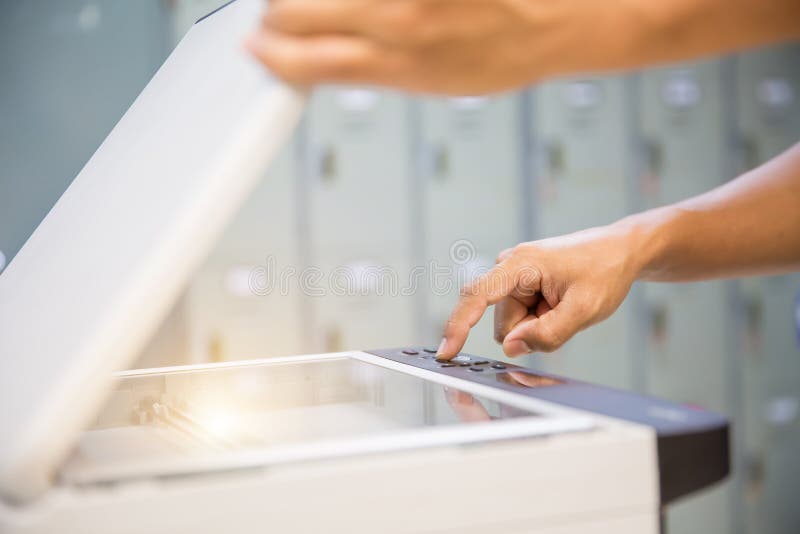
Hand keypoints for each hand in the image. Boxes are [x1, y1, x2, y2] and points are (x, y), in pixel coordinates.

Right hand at [246, 0, 573, 94]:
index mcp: (396, 63)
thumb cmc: (505, 50)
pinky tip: (371, 7)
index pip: (297, 61)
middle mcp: (396, 15)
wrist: (566, 12)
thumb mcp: (431, 81)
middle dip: (277, 15)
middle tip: (286, 16)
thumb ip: (366, 68)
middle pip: (290, 8)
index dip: (268, 54)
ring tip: (325, 8)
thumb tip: (307, 59)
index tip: (258, 47)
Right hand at [437, 223, 641, 358]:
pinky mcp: (519, 284)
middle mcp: (509, 266)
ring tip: (564, 306)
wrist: (620, 252)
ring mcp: (513, 275)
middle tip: (564, 316)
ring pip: (512, 324)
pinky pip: (520, 317)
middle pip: (504, 322)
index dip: (458, 326)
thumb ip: (548, 333)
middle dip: (530, 331)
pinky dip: (539, 320)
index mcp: (520, 264)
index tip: (446, 353)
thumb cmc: (605, 271)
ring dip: (538, 326)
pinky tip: (559, 304)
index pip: (477, 296)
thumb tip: (510, 347)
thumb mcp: (584, 309)